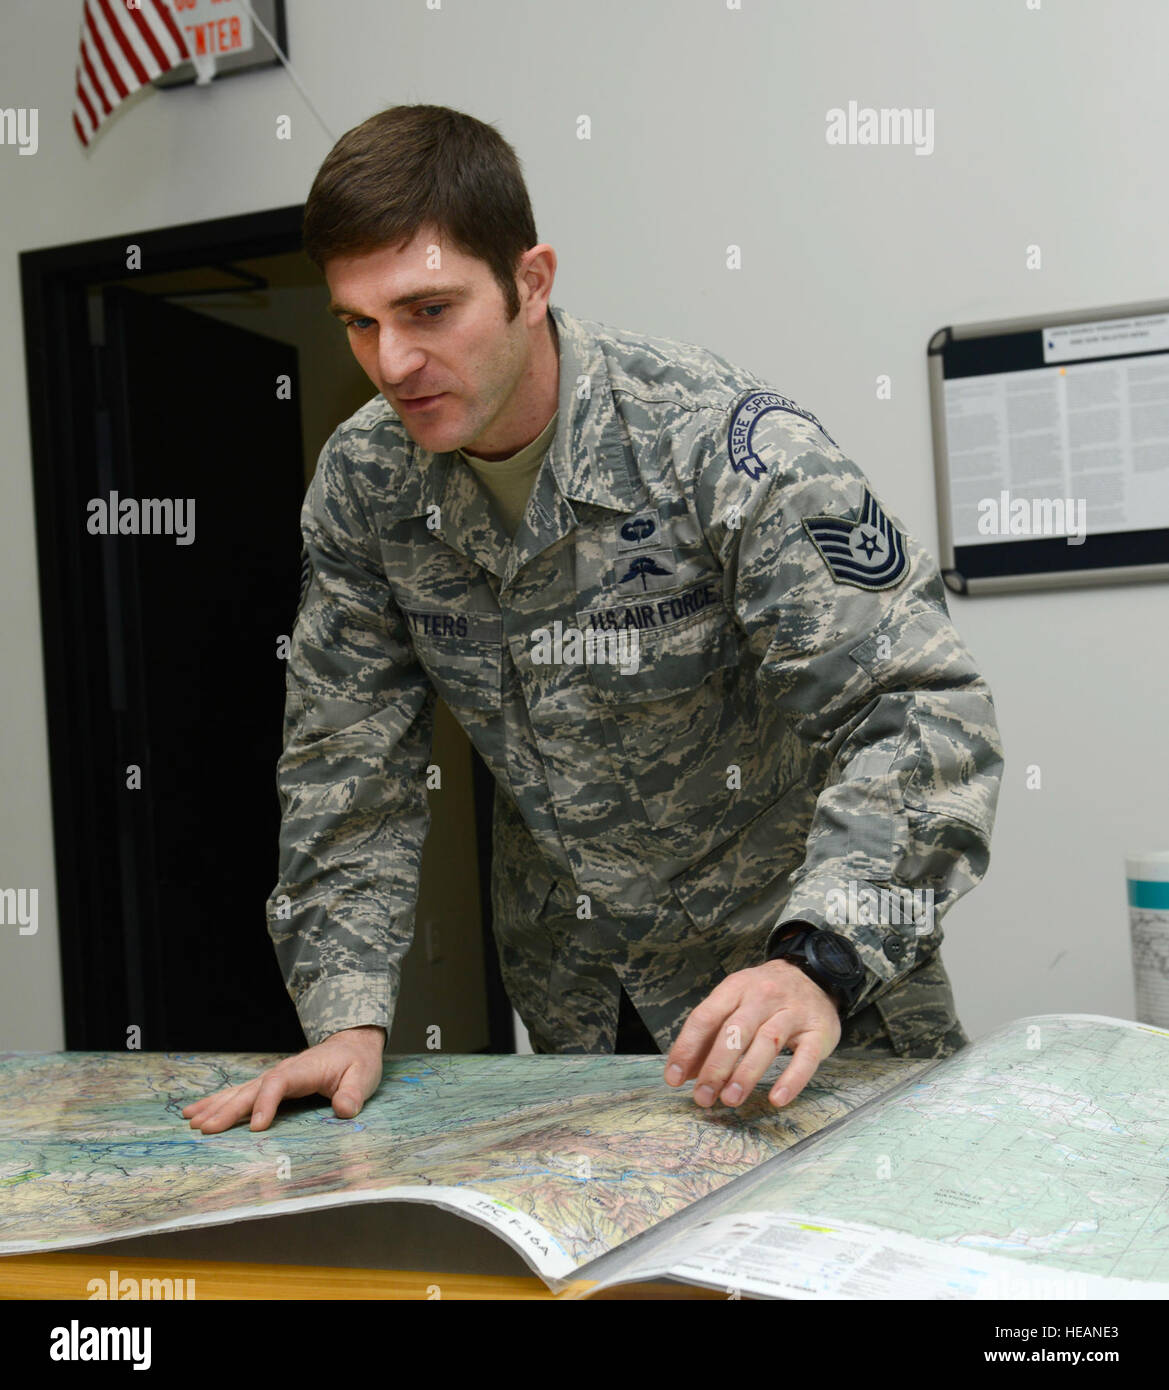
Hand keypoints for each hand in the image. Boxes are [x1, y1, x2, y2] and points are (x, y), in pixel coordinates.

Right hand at [180, 1025, 385, 1133]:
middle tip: (206, 1130)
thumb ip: (353, 1093)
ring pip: (241, 1090)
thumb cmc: (357, 1062)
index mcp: (304, 1069)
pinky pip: (242, 1092)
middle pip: (251, 1089)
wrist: (352, 1044)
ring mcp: (275, 1077)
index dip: (265, 1104)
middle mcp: (284, 1071)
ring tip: (191, 1121)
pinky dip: (219, 1101)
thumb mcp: (363, 1077)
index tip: (256, 1127)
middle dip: (228, 1110)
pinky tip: (198, 1111)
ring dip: (216, 1105)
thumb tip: (344, 1110)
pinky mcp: (271, 1084)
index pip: (279, 1084)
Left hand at [664, 960, 840, 1109]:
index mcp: (735, 988)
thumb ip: (711, 1036)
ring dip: (746, 1074)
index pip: (706, 1016)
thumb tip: (686, 1072)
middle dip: (716, 1066)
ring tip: (730, 1099)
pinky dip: (792, 1079)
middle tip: (703, 1096)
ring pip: (767, 1042)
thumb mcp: (735, 1003)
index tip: (674, 1078)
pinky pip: (806, 1058)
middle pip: (735, 1031)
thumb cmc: (765, 997)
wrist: (815, 976)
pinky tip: (777, 1099)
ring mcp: (792, 1012)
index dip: (687, 1048)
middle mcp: (763, 996)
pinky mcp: (818, 1031)